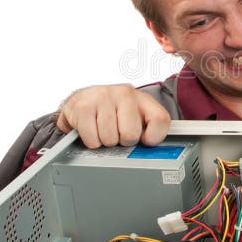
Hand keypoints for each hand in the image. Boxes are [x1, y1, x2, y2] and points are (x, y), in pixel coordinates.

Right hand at [56, 84, 170, 147]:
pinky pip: (92, 140)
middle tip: (118, 132)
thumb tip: (152, 148)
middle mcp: (125, 94)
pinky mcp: (84, 106)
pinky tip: (91, 128)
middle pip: (131, 134)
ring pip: (110, 139)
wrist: (81, 101)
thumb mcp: (134, 116)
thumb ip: (147, 129)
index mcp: (142, 98)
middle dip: (123, 141)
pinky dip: (91, 141)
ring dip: (105, 141)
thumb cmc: (111, 112)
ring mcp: (104, 97)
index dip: (154, 137)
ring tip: (103, 129)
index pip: (160, 119)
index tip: (145, 140)